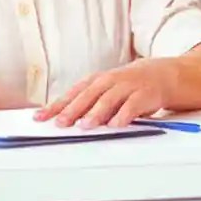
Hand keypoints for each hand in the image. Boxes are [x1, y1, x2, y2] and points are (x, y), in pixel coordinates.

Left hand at [34, 58, 178, 128]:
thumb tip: (62, 119)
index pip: (72, 93)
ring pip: (109, 99)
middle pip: (88, 95)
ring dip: (96, 112)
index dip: (56, 105)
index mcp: (96, 81)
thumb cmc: (127, 85)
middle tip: (60, 123)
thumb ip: (88, 103)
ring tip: (85, 125)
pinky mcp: (143, 95)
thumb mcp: (105, 90)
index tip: (40, 117)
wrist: (160, 75)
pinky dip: (124, 114)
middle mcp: (109, 81)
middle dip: (73, 110)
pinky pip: (132, 105)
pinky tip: (116, 124)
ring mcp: (127, 87)